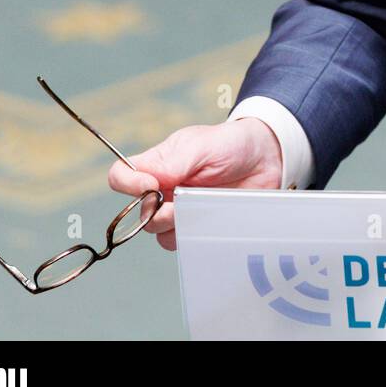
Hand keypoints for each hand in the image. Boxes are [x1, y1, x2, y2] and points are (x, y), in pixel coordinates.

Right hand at [108, 118, 282, 251]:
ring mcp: (178, 210)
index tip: (150, 184)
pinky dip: (193, 234)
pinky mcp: (196, 226)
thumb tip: (146, 181)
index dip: (128, 184)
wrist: (265, 158)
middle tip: (181, 198)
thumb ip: (173, 163)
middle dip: (157, 210)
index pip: (120, 176)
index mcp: (157, 164)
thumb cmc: (230, 145)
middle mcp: (162, 190)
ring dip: (177, 224)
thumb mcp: (201, 145)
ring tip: (202, 205)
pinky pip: (181, 241)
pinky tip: (211, 218)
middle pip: (137, 213)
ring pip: (158, 232)